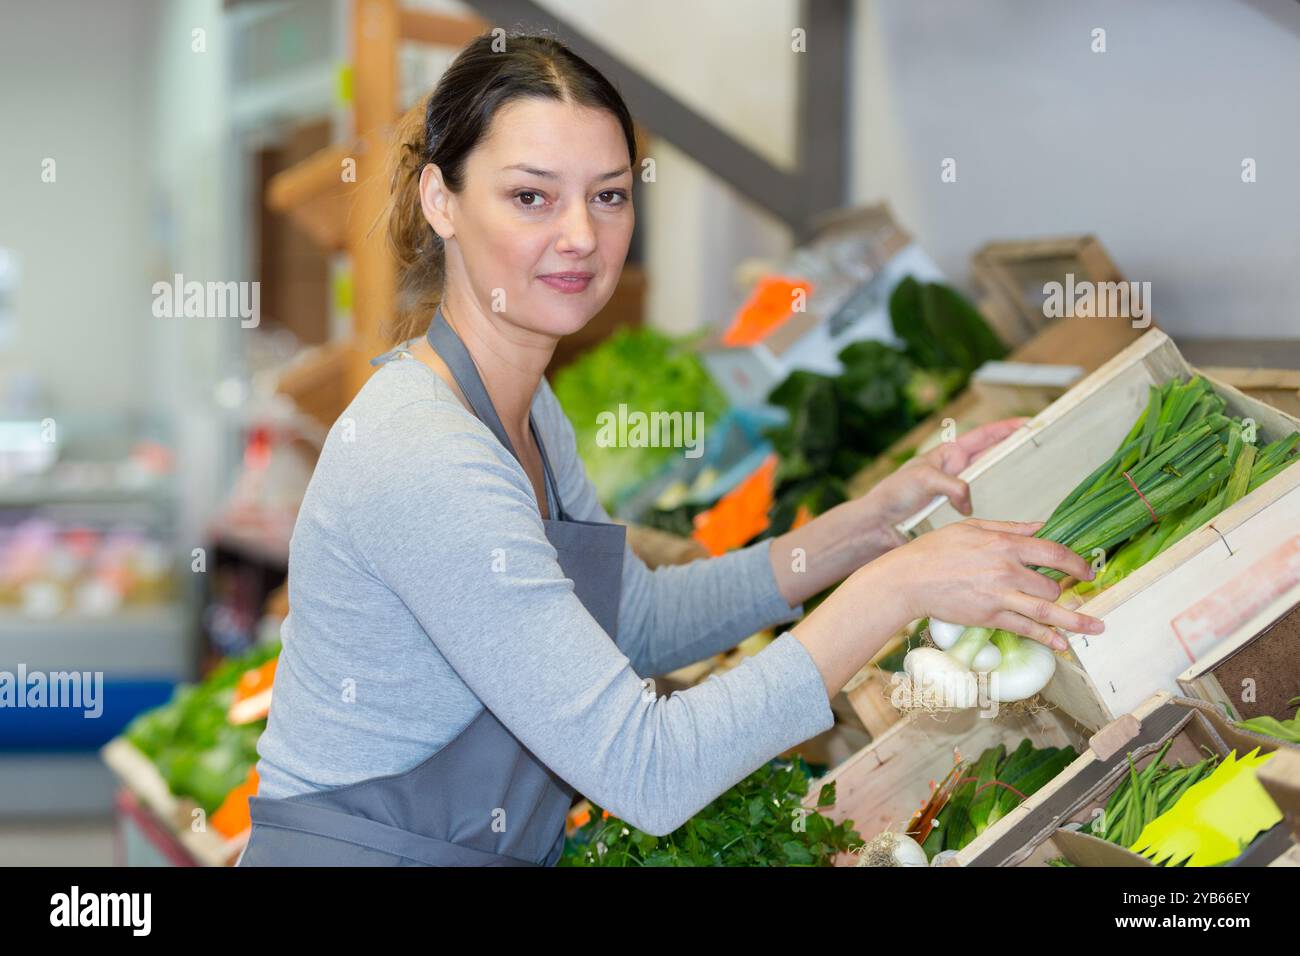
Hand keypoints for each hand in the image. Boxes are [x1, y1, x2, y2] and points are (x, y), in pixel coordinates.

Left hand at [856, 416, 1028, 535]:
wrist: (879, 524)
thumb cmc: (894, 494)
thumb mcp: (922, 480)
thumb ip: (951, 485)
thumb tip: (970, 502)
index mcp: (949, 454)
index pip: (984, 435)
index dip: (1007, 428)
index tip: (1030, 423)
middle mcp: (957, 470)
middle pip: (994, 456)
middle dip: (1017, 450)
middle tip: (1045, 448)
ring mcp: (958, 491)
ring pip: (992, 482)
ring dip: (1012, 481)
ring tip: (1039, 480)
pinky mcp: (957, 512)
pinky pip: (984, 504)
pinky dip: (999, 505)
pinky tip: (1015, 512)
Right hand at [865, 517, 1105, 649]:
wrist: (909, 578)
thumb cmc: (936, 550)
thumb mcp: (972, 528)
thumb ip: (1009, 527)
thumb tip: (1040, 526)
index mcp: (1005, 544)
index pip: (1054, 553)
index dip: (1076, 564)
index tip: (1087, 571)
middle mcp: (1007, 570)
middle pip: (1052, 586)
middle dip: (1063, 592)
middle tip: (1070, 597)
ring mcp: (999, 595)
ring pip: (1047, 611)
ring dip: (1076, 621)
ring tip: (1097, 628)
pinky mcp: (989, 617)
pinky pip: (1025, 629)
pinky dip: (1047, 638)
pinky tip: (1063, 645)